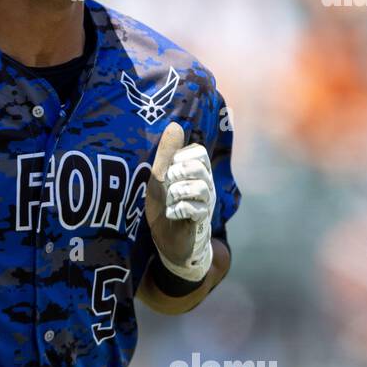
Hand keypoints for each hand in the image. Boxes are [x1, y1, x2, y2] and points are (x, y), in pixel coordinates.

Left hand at [145, 122, 215, 281]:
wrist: (167, 241)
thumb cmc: (165, 206)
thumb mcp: (160, 177)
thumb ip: (166, 154)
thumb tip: (176, 125)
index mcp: (197, 172)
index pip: (198, 152)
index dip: (180, 156)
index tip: (168, 168)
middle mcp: (206, 185)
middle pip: (199, 167)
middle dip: (176, 173)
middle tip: (167, 185)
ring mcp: (206, 204)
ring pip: (200, 187)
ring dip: (177, 192)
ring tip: (169, 200)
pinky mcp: (201, 221)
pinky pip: (196, 209)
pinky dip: (178, 209)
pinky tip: (172, 213)